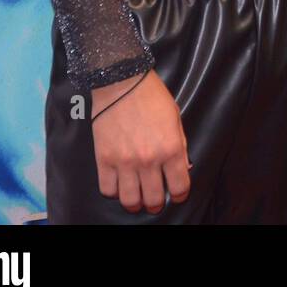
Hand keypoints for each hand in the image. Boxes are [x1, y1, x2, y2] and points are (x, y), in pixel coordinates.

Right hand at [90, 70, 189, 213]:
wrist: (122, 82)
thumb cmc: (152, 97)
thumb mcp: (175, 118)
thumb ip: (180, 146)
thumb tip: (183, 168)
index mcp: (171, 149)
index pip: (179, 187)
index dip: (179, 195)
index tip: (177, 195)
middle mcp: (149, 160)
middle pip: (153, 199)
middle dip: (156, 204)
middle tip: (155, 202)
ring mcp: (124, 162)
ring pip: (129, 200)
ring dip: (135, 204)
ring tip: (136, 200)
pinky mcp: (104, 159)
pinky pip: (107, 189)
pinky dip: (114, 192)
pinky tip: (119, 185)